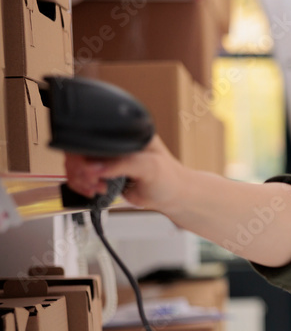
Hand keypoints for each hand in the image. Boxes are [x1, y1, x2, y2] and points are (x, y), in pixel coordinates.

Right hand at [64, 136, 184, 212]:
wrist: (172, 197)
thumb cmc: (169, 178)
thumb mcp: (150, 167)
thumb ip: (124, 164)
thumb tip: (96, 166)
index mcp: (127, 133)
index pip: (95, 135)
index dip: (86, 153)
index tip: (91, 170)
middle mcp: (115, 143)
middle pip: (80, 150)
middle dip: (81, 169)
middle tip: (93, 181)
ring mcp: (108, 158)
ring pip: (78, 163)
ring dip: (81, 178)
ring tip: (97, 187)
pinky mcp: (105, 173)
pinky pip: (82, 176)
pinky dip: (82, 185)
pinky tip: (94, 189)